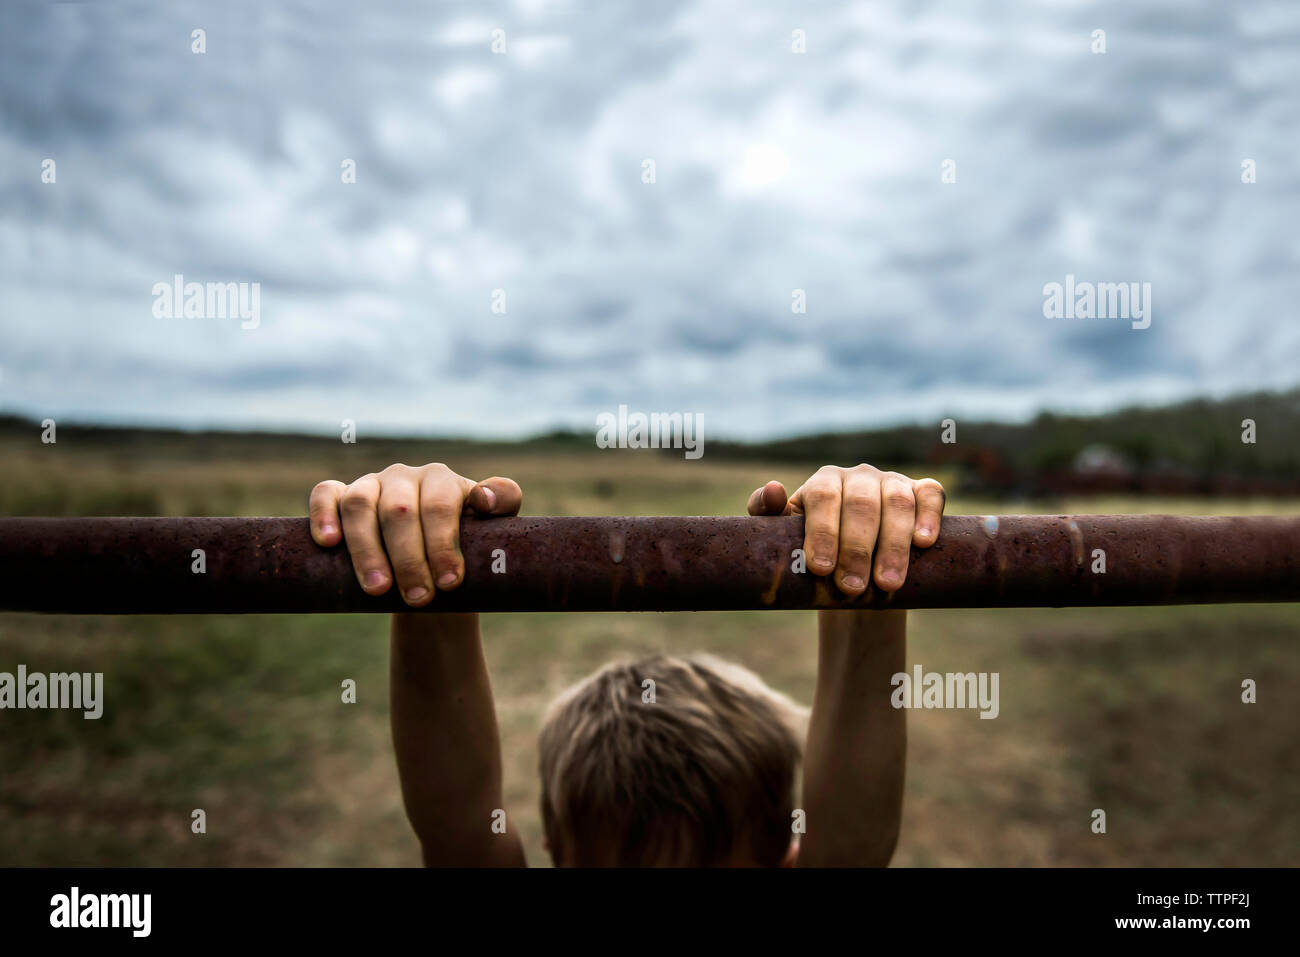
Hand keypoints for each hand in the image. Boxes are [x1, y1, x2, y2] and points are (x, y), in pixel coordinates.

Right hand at [309, 463, 521, 605]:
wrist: (432, 571)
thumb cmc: (467, 548)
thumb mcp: (493, 528)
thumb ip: (503, 502)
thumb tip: (482, 498)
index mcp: (443, 480)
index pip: (441, 505)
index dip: (443, 544)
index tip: (449, 583)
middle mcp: (405, 476)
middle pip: (400, 511)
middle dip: (409, 559)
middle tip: (419, 598)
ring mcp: (371, 484)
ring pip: (360, 505)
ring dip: (367, 549)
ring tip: (378, 589)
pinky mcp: (342, 495)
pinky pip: (326, 493)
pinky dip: (323, 514)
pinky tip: (328, 542)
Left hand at [747, 464, 944, 595]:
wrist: (853, 567)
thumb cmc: (813, 549)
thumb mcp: (783, 536)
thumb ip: (767, 513)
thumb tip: (773, 490)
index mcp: (824, 482)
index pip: (823, 498)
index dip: (823, 532)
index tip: (820, 569)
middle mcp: (858, 476)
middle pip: (861, 504)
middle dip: (856, 549)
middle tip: (852, 587)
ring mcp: (892, 482)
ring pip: (897, 503)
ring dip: (893, 545)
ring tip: (886, 583)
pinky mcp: (922, 492)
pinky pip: (931, 495)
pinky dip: (929, 515)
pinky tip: (923, 543)